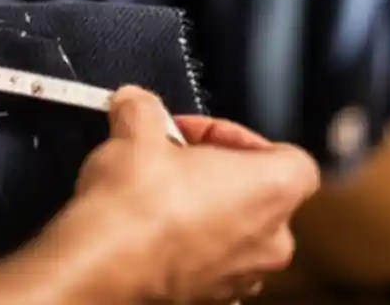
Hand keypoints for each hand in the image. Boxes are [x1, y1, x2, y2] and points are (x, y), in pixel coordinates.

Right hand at [38, 87, 319, 302]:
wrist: (101, 265)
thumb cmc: (135, 206)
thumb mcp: (136, 130)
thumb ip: (144, 108)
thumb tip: (135, 103)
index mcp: (273, 188)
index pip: (287, 155)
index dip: (238, 138)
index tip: (197, 135)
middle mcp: (271, 239)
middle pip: (258, 196)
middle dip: (215, 176)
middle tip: (172, 160)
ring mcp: (242, 276)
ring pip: (234, 234)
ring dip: (202, 214)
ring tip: (154, 197)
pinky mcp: (210, 299)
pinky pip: (209, 265)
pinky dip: (185, 249)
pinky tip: (147, 233)